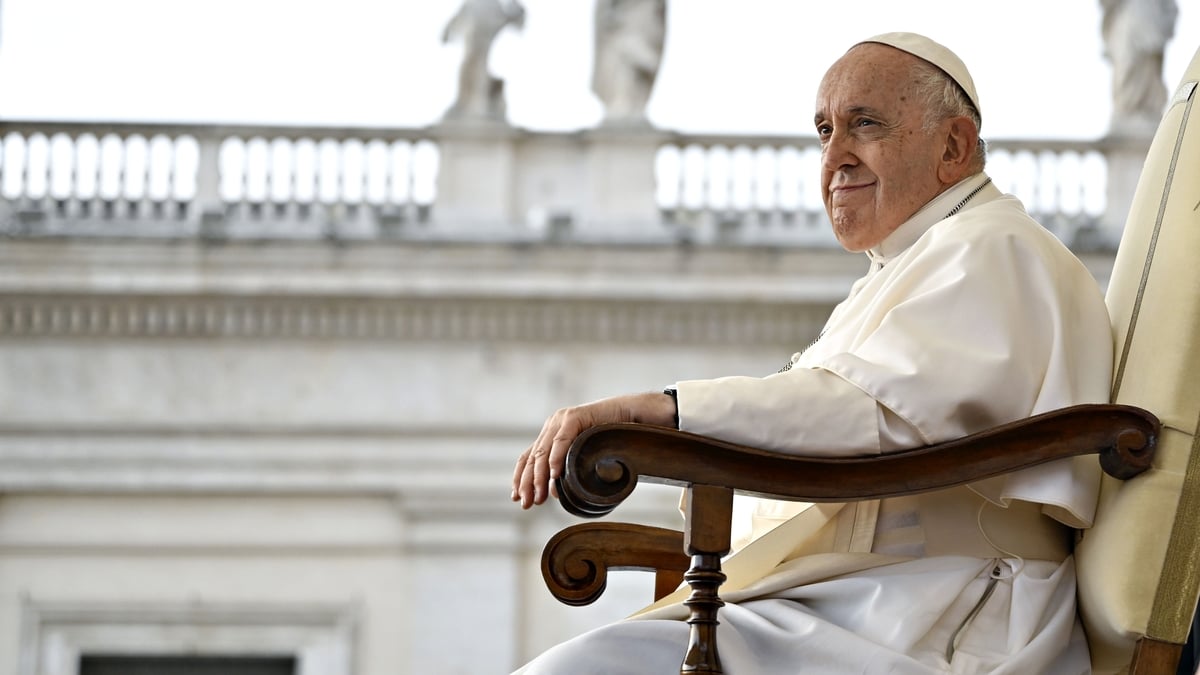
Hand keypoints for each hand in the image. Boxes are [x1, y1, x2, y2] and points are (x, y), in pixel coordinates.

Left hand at [511, 391, 676, 508]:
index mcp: (551, 434)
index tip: (517, 498)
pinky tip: (553, 475)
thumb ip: (567, 469)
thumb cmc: (611, 437)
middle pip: (532, 457)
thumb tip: (553, 493)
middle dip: (527, 483)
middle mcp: (552, 425)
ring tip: (539, 495)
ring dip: (539, 476)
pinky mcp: (575, 417)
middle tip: (526, 503)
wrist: (631, 415)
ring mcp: (562, 420)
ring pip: (543, 451)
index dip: (520, 478)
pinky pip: (561, 440)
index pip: (528, 457)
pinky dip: (556, 458)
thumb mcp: (583, 455)